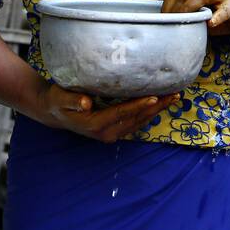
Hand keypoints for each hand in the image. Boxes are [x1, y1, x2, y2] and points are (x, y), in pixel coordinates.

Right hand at [38, 81, 179, 143]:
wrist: (55, 113)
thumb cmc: (57, 100)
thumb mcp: (60, 97)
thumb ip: (72, 100)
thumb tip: (86, 103)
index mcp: (94, 124)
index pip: (121, 113)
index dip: (138, 106)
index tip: (154, 97)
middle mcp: (106, 133)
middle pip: (136, 119)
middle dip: (156, 107)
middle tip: (174, 95)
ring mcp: (112, 134)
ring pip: (139, 122)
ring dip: (157, 110)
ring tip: (174, 97)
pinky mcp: (115, 131)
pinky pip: (136, 122)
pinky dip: (149, 113)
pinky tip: (161, 103)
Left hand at [162, 0, 229, 39]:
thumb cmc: (219, 13)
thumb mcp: (200, 7)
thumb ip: (186, 7)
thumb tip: (165, 18)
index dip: (166, 5)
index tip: (162, 20)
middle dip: (175, 11)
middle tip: (169, 26)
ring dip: (189, 11)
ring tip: (183, 24)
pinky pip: (222, 10)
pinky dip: (215, 17)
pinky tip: (210, 23)